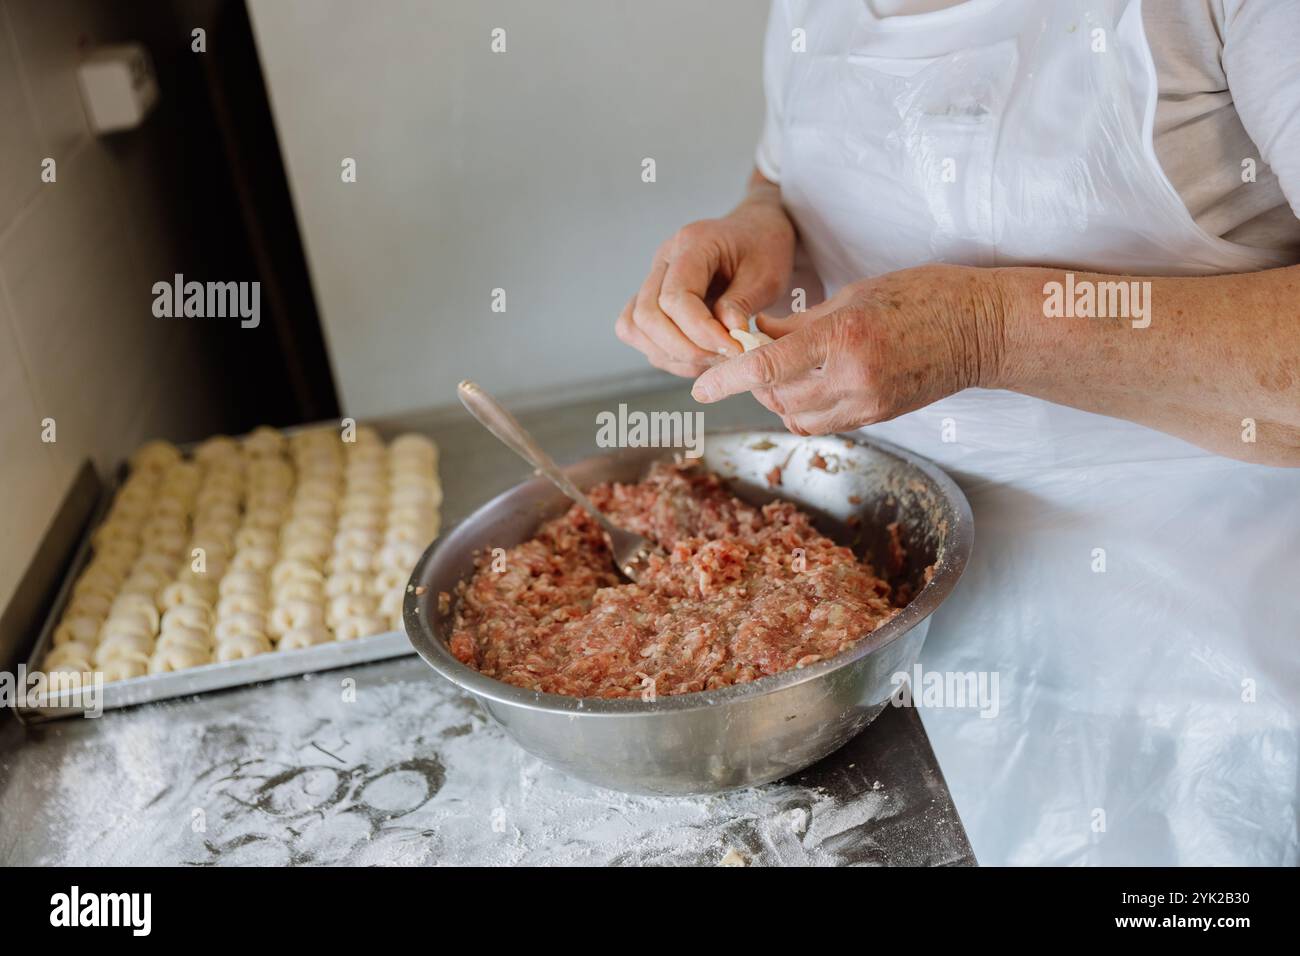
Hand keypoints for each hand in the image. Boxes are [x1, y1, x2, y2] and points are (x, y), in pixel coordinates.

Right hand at [615, 175, 795, 376]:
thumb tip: (727, 336)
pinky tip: (698, 355)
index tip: (733, 348)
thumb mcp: (766, 275)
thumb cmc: (763, 250)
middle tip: (721, 356)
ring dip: (672, 354)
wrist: (756, 236)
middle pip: (647, 315)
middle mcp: (664, 259)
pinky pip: (639, 333)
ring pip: (636, 327)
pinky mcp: (652, 299)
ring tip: (712, 357)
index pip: (675, 297)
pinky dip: (665, 353)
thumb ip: (741, 304)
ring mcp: (653, 278)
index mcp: (693, 244)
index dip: (701, 332)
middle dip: (684, 348)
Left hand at [690, 264, 1009, 434]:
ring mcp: (867, 403)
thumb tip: (755, 337)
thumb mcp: (854, 294)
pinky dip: (802, 409)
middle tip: (746, 358)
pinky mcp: (878, 417)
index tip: (700, 388)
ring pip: (795, 416)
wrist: (982, 330)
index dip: (726, 379)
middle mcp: (853, 378)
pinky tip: (806, 385)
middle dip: (752, 382)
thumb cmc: (922, 296)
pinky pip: (822, 423)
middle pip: (776, 396)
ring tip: (777, 370)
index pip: (768, 367)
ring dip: (775, 398)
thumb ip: (801, 322)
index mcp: (844, 337)